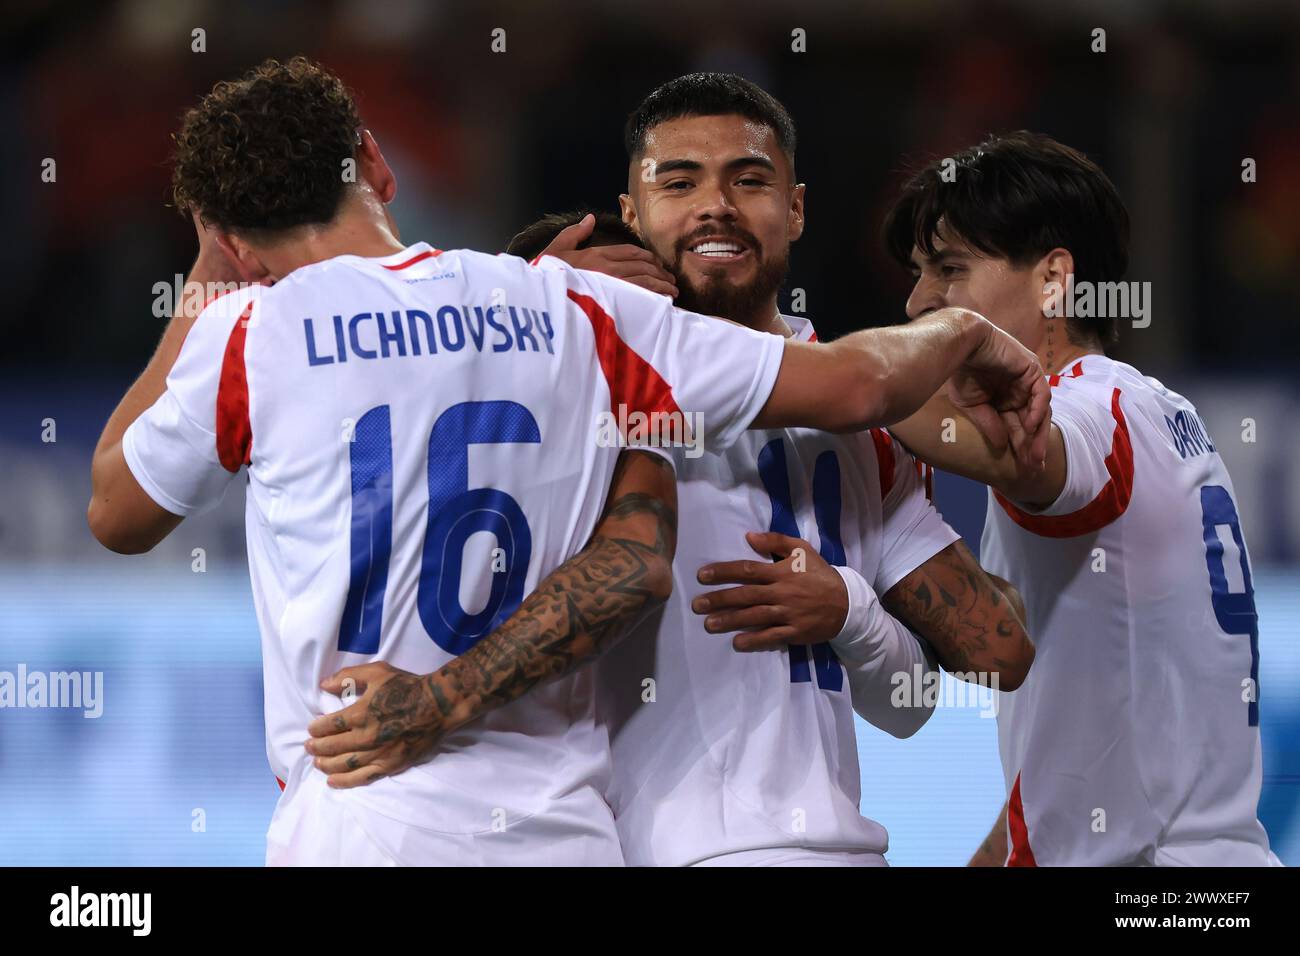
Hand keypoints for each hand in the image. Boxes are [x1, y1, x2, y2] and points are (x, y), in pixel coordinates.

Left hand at [305, 661, 444, 787]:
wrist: (438, 705)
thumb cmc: (408, 685)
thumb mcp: (378, 671)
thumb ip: (349, 676)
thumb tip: (323, 685)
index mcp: (361, 713)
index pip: (329, 725)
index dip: (316, 729)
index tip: (312, 729)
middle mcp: (367, 736)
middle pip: (333, 747)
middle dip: (317, 748)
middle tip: (309, 747)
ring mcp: (379, 753)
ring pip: (345, 764)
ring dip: (326, 765)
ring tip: (317, 763)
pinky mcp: (391, 764)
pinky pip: (363, 777)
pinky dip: (345, 781)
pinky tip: (332, 781)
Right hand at [539, 213, 677, 297]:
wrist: (542, 298)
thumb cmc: (546, 277)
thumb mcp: (555, 249)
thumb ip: (574, 233)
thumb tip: (589, 218)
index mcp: (596, 254)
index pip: (630, 251)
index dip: (647, 257)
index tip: (657, 264)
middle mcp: (608, 267)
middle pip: (643, 265)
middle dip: (660, 271)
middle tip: (670, 279)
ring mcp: (612, 284)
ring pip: (646, 280)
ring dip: (663, 285)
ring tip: (673, 292)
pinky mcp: (615, 300)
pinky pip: (642, 296)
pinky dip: (656, 297)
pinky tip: (664, 301)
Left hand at [693, 531, 848, 650]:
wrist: (847, 603)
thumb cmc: (819, 574)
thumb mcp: (802, 550)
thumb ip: (775, 541)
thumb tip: (748, 537)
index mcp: (781, 572)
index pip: (747, 570)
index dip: (723, 572)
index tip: (702, 576)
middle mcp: (782, 592)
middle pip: (746, 595)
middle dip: (719, 600)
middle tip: (697, 605)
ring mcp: (788, 613)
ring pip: (755, 616)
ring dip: (730, 621)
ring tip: (709, 624)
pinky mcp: (794, 632)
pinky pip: (771, 636)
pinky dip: (754, 640)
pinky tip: (737, 643)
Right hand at [947, 314, 1049, 471]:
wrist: (962, 345)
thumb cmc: (962, 372)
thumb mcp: (973, 406)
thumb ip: (989, 424)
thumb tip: (1000, 446)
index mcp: (1005, 400)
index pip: (1018, 427)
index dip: (1020, 446)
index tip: (1024, 468)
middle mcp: (1019, 392)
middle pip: (1032, 423)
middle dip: (1033, 445)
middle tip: (1034, 467)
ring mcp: (1028, 381)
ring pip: (1040, 412)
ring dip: (1038, 434)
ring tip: (1034, 454)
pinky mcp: (1032, 370)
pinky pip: (1041, 394)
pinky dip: (1036, 410)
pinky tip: (1029, 426)